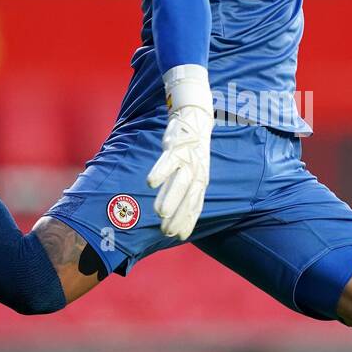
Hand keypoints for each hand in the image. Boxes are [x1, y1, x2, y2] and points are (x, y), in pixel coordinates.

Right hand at [147, 65, 213, 240]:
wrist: (197, 115)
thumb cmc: (193, 148)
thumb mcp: (194, 169)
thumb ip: (187, 191)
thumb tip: (179, 205)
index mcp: (201, 177)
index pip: (195, 202)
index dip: (187, 219)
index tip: (177, 236)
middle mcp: (196, 170)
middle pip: (188, 195)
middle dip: (178, 214)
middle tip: (166, 231)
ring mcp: (188, 158)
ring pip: (180, 180)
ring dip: (170, 197)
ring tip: (160, 213)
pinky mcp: (177, 145)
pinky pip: (168, 160)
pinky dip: (160, 171)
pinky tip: (150, 183)